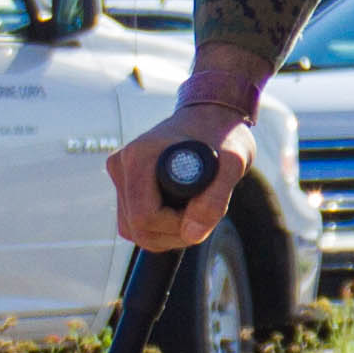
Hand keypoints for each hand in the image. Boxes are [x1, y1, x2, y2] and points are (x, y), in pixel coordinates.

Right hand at [110, 94, 253, 249]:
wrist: (212, 117)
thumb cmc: (223, 135)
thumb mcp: (233, 164)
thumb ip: (215, 200)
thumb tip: (192, 235)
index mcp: (140, 156)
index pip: (145, 216)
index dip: (177, 225)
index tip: (202, 206)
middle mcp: (122, 164)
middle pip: (137, 228)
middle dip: (174, 231)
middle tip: (202, 210)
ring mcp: (120, 175)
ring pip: (134, 231)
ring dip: (168, 233)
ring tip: (194, 206)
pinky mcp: (124, 186)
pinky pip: (135, 225)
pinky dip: (160, 228)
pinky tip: (181, 210)